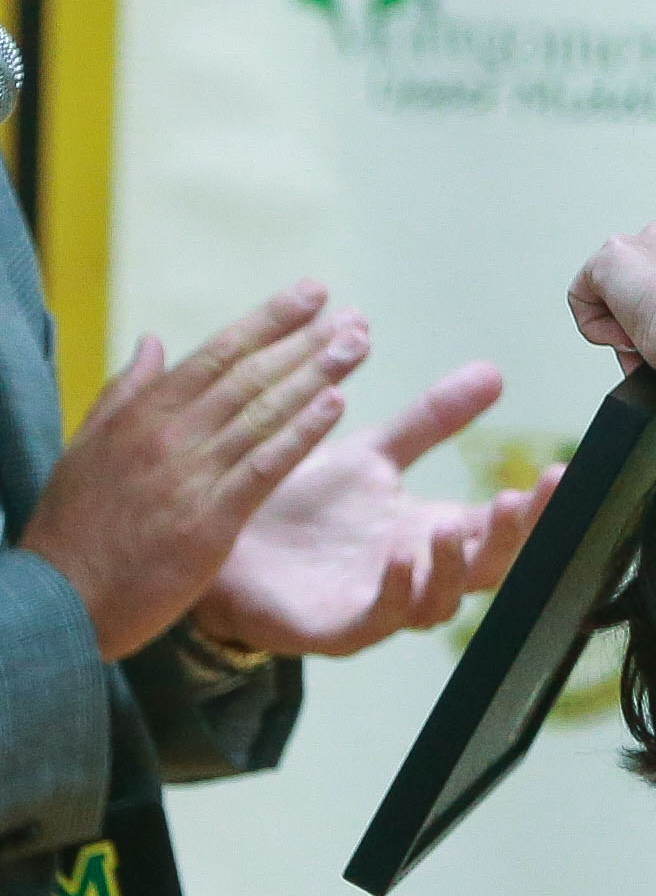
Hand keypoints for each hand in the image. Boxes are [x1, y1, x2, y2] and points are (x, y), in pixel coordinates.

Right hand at [21, 283, 368, 660]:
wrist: (56, 603)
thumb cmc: (73, 527)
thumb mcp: (87, 448)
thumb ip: (126, 392)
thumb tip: (154, 341)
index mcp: (142, 416)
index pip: (218, 354)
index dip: (270, 320)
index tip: (313, 292)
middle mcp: (169, 436)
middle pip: (250, 376)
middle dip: (306, 341)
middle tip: (355, 315)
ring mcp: (190, 477)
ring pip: (264, 413)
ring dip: (316, 375)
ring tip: (358, 344)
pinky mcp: (209, 522)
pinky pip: (264, 467)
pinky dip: (301, 433)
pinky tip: (336, 404)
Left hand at [193, 361, 560, 657]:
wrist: (217, 532)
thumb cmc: (300, 503)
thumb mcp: (375, 453)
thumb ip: (433, 420)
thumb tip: (493, 371)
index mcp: (431, 533)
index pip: (500, 526)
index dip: (537, 507)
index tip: (561, 471)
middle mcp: (416, 574)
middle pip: (486, 569)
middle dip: (511, 538)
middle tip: (522, 498)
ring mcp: (379, 605)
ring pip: (438, 604)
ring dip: (452, 568)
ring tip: (451, 527)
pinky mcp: (333, 628)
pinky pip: (376, 622)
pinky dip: (394, 593)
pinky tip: (398, 556)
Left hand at [569, 220, 655, 435]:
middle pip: (647, 277)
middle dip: (645, 311)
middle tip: (655, 344)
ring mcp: (648, 242)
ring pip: (618, 282)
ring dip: (622, 314)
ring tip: (639, 344)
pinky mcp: (612, 254)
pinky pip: (585, 292)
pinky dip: (594, 322)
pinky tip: (620, 339)